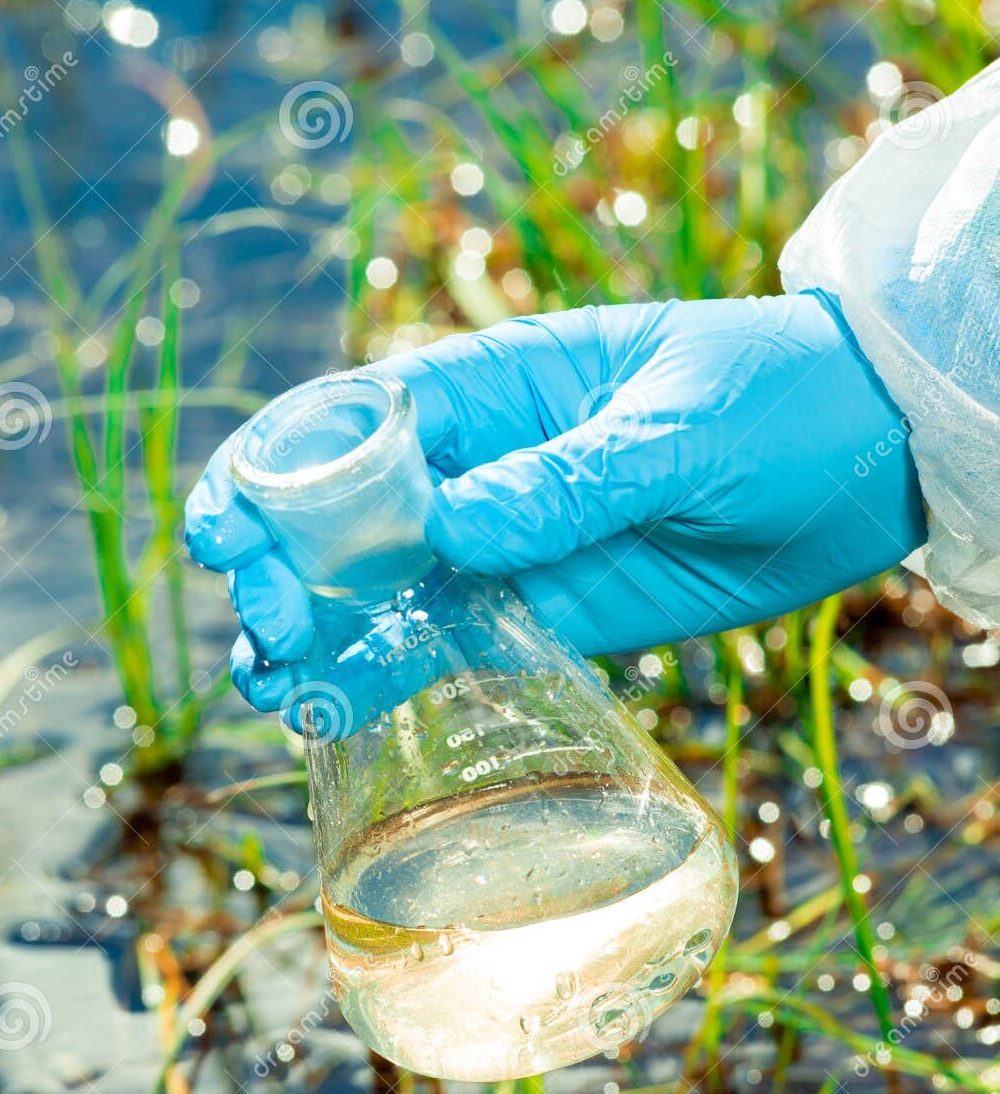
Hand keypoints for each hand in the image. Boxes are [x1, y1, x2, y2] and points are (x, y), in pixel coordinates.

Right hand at [184, 291, 925, 711]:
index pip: (350, 416)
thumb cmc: (772, 396)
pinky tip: (327, 707)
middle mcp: (475, 468)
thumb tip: (452, 527)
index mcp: (491, 387)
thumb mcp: (678, 426)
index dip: (273, 463)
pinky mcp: (541, 616)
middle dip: (282, 559)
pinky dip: (380, 675)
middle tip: (270, 616)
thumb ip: (568, 479)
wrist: (864, 460)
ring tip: (272, 679)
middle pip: (340, 511)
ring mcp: (502, 548)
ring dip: (311, 630)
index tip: (229, 520)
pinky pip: (444, 647)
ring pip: (375, 589)